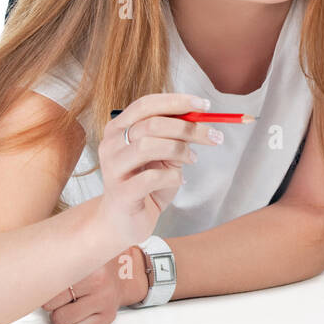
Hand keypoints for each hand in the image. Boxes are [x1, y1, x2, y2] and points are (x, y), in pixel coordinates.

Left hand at [42, 246, 148, 323]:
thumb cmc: (93, 264)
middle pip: (50, 305)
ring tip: (70, 300)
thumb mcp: (77, 250)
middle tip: (62, 291)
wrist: (125, 272)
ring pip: (62, 320)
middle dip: (52, 301)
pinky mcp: (107, 317)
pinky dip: (74, 323)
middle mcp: (98, 282)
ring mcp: (104, 301)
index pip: (48, 284)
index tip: (44, 283)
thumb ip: (57, 251)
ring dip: (62, 313)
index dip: (42, 286)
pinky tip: (80, 310)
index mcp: (87, 263)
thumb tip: (28, 252)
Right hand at [98, 92, 222, 247]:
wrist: (123, 222)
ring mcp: (113, 169)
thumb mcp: (162, 155)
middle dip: (188, 127)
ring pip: (148, 146)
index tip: (204, 105)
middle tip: (213, 135)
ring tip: (192, 159)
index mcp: (118, 128)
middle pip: (151, 124)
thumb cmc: (144, 185)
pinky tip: (179, 180)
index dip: (176, 101)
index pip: (146, 105)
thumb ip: (175, 136)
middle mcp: (111, 145)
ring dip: (180, 150)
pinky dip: (173, 176)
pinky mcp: (121, 193)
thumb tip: (201, 118)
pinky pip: (151, 177)